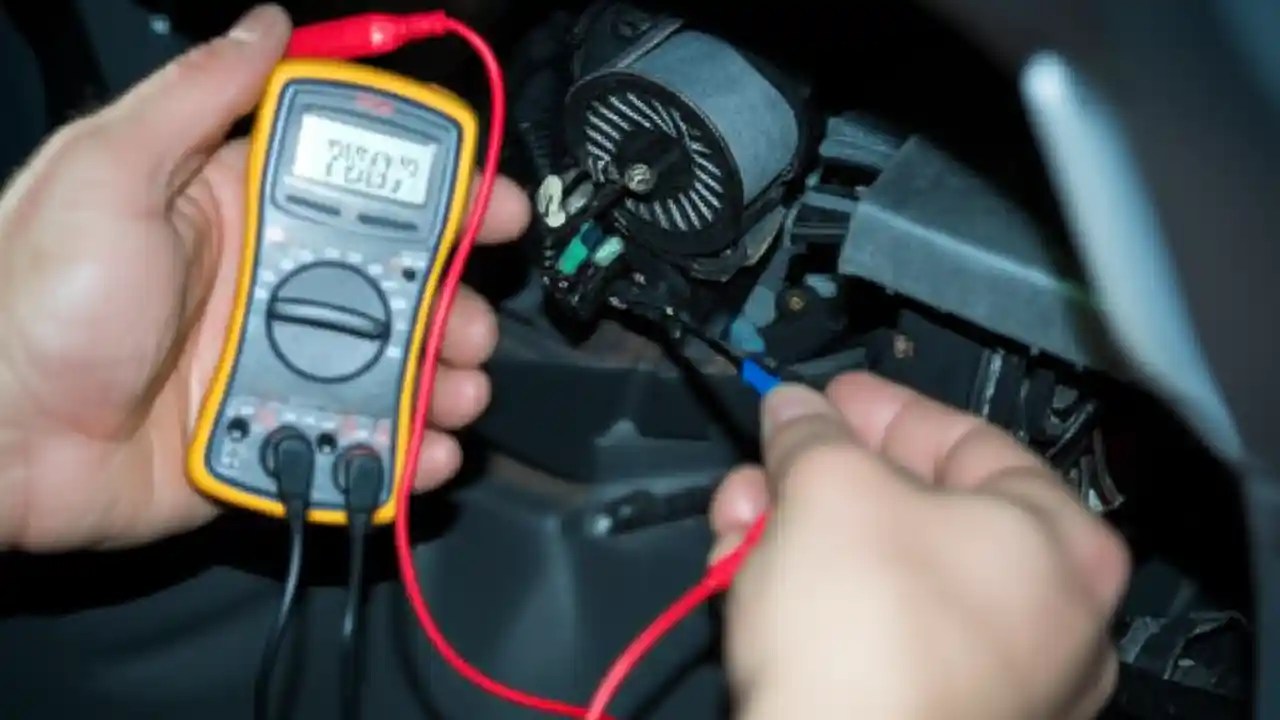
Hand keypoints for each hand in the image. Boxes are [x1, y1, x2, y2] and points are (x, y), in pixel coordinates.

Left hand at [0, 4, 529, 551]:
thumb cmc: (29, 302)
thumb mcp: (105, 172)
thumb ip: (195, 98)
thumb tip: (265, 25)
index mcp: (239, 210)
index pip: (364, 187)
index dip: (439, 192)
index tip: (491, 205)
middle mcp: (269, 284)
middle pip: (398, 281)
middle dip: (455, 296)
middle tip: (473, 317)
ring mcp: (276, 362)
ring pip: (392, 362)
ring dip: (443, 374)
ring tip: (459, 387)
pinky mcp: (274, 430)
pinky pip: (360, 438)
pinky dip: (406, 448)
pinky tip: (426, 447)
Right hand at [710, 373, 1129, 719]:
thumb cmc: (864, 620)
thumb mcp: (828, 488)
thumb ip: (812, 434)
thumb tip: (792, 410)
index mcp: (1061, 544)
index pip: (967, 440)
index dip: (882, 408)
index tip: (824, 396)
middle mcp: (1051, 619)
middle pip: (916, 512)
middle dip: (819, 482)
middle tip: (764, 466)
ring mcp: (1000, 685)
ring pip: (885, 577)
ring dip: (798, 538)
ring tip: (735, 527)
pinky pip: (880, 638)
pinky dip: (816, 602)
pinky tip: (748, 581)